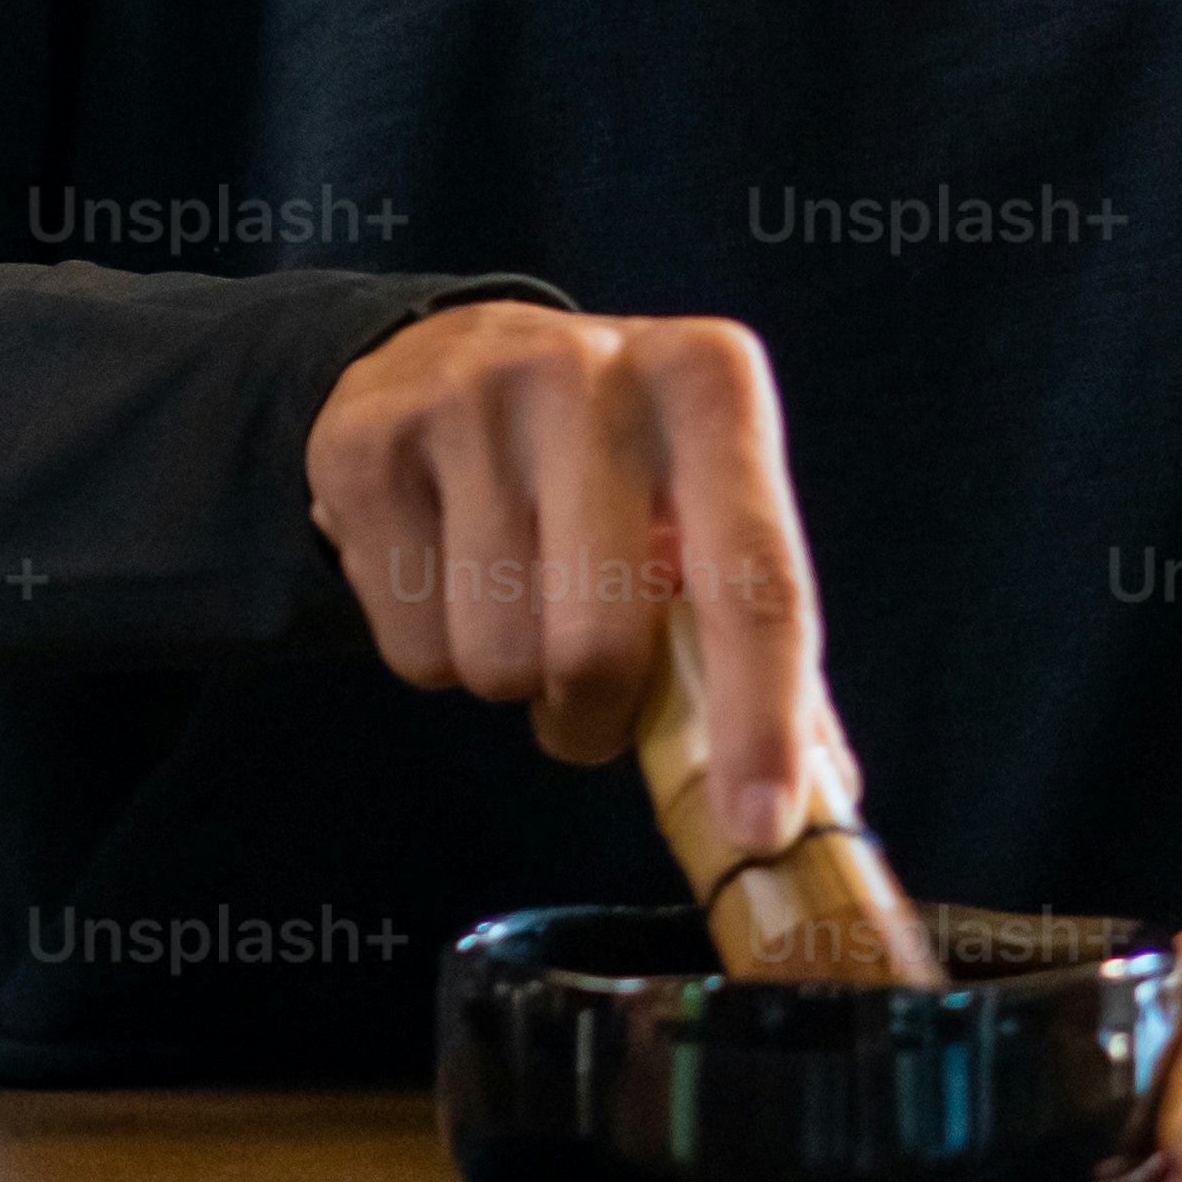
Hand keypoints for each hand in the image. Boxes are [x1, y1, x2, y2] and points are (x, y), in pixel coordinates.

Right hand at [306, 305, 854, 854]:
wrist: (449, 352)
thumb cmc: (610, 460)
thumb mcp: (698, 499)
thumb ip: (754, 631)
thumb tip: (815, 799)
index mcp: (709, 380)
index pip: (753, 573)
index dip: (761, 715)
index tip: (758, 829)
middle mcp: (592, 369)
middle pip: (600, 644)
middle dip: (594, 716)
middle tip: (590, 699)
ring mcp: (468, 397)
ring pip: (497, 659)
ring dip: (512, 684)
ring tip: (516, 608)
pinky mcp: (366, 443)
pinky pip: (413, 647)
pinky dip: (436, 655)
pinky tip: (446, 577)